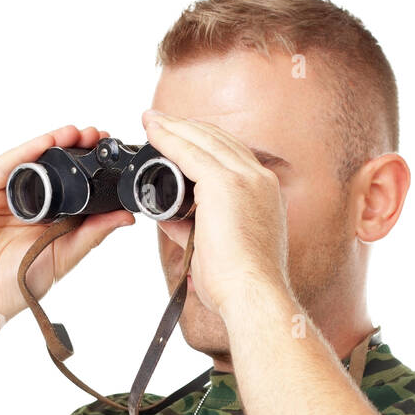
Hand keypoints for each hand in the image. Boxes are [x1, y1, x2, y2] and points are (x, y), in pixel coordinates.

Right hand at [0, 125, 134, 321]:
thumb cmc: (17, 283)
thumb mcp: (64, 255)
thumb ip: (93, 233)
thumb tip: (127, 216)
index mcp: (47, 216)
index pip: (71, 184)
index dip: (90, 167)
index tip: (111, 152)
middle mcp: (26, 201)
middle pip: (52, 166)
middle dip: (76, 148)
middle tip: (98, 136)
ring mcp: (3, 193)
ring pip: (31, 159)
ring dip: (55, 142)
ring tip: (79, 133)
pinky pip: (6, 164)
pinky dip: (27, 151)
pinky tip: (47, 141)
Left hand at [140, 110, 288, 314]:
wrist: (252, 294)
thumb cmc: (237, 282)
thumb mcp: (214, 246)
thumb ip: (191, 226)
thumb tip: (164, 216)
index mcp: (264, 194)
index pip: (231, 156)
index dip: (203, 143)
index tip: (179, 138)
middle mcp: (259, 180)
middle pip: (218, 140)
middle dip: (185, 128)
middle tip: (158, 121)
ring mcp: (245, 178)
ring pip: (204, 140)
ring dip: (174, 127)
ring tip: (150, 120)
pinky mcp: (225, 183)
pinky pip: (189, 151)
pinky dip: (169, 139)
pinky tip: (153, 131)